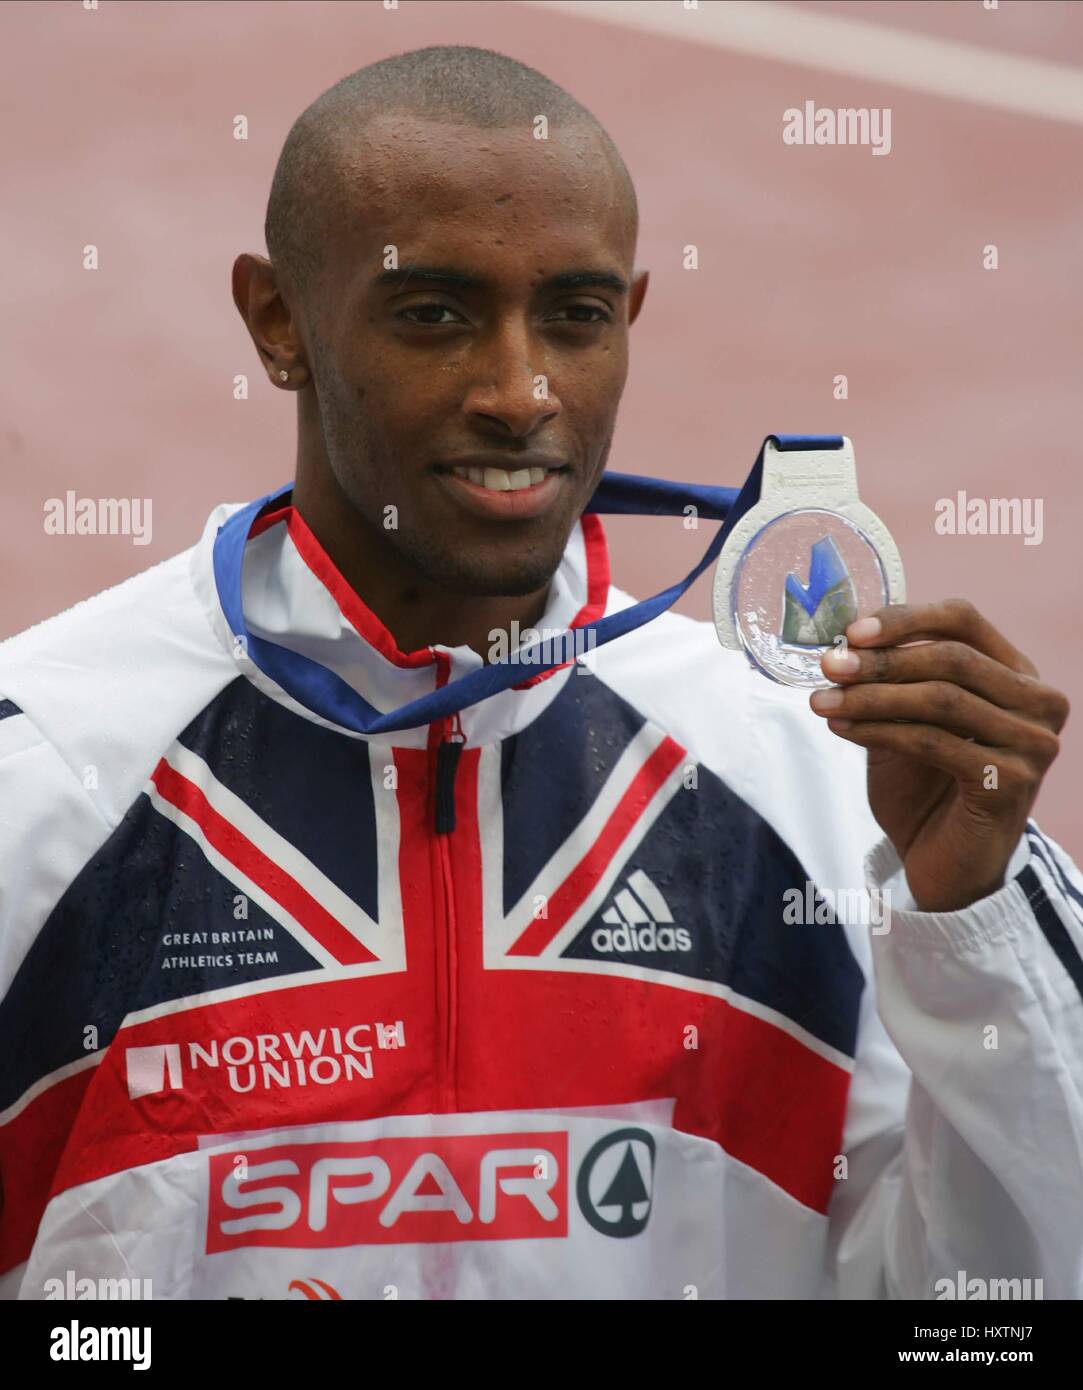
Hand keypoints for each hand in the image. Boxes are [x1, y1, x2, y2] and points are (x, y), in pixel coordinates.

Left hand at [810, 599, 1068, 911]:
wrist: (942, 862)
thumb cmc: (924, 786)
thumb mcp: (906, 720)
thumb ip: (889, 680)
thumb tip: (843, 643)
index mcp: (1018, 673)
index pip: (964, 620)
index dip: (906, 618)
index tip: (852, 631)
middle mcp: (1038, 703)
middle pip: (952, 658)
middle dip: (881, 660)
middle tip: (828, 666)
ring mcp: (1032, 743)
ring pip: (940, 699)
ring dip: (872, 696)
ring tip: (822, 700)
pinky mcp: (1011, 782)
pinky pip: (933, 742)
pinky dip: (880, 731)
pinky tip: (842, 727)